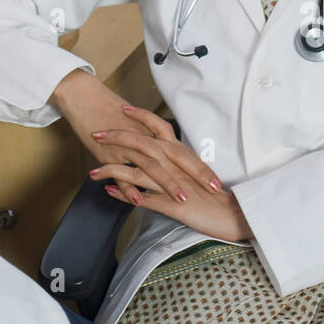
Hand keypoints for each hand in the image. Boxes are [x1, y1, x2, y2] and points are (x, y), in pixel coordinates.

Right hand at [49, 73, 224, 207]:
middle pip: (176, 157)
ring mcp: (129, 148)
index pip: (184, 152)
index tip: (218, 183)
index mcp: (155, 135)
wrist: (88, 100)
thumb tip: (172, 163)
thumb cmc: (114, 116)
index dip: (202, 168)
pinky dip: (129, 188)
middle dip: (196, 175)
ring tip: (182, 199)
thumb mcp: (140, 131)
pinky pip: (121, 173)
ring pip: (152, 166)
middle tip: (213, 190)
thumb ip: (156, 147)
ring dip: (168, 183)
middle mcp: (146, 140)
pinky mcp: (110, 155)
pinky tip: (138, 201)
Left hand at [88, 110, 253, 241]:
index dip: (140, 116)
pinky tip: (109, 193)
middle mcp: (173, 163)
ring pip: (135, 171)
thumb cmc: (211, 193)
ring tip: (93, 172)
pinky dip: (123, 195)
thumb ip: (175, 162)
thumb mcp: (191, 171)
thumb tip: (160, 158)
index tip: (123, 109)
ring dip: (111, 170)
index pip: (157, 126)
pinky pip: (140, 198)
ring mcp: (170, 182)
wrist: (230, 214)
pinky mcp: (170, 203)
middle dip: (115, 137)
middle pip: (139, 143)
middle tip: (96, 133)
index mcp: (179, 152)